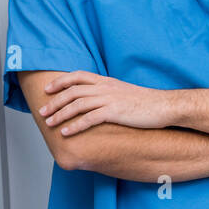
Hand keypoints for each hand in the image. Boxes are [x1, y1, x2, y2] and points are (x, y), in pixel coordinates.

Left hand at [40, 72, 173, 135]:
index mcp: (108, 81)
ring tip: (49, 123)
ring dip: (60, 114)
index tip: (48, 89)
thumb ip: (109, 93)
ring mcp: (110, 99)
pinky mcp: (115, 112)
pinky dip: (74, 126)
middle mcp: (106, 88)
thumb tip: (97, 101)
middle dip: (54, 102)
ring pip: (77, 104)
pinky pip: (89, 118)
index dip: (60, 82)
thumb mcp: (125, 92)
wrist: (165, 106)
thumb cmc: (147, 103)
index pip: (78, 76)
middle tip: (43, 112)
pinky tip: (66, 133)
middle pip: (72, 91)